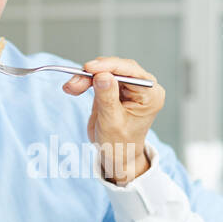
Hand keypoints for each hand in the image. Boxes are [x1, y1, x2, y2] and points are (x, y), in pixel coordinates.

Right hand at [62, 57, 163, 184]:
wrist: (116, 154)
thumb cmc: (120, 144)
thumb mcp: (112, 122)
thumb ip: (107, 98)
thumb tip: (102, 75)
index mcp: (151, 95)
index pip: (131, 73)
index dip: (109, 67)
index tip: (89, 68)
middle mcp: (143, 87)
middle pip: (117, 69)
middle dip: (94, 73)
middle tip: (74, 83)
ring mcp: (129, 85)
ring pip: (106, 71)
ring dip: (86, 77)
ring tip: (71, 88)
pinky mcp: (116, 86)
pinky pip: (100, 77)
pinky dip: (86, 81)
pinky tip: (74, 87)